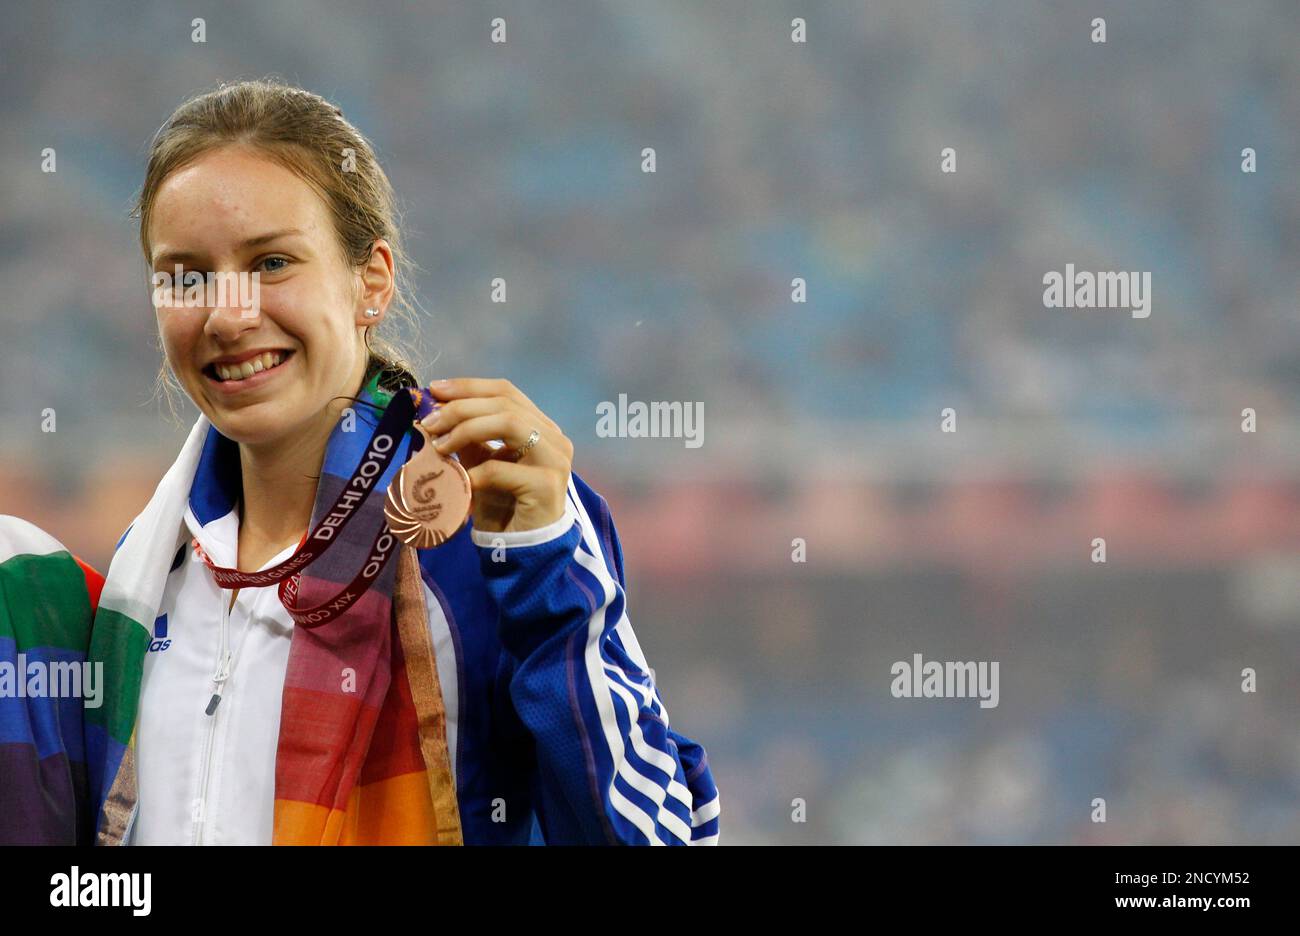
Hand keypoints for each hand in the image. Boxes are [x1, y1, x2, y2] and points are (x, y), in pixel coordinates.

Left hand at [421, 378, 573, 534]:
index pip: (506, 391)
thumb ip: (468, 438)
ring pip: (509, 424)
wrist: (524, 550)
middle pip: (505, 403)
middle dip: (461, 408)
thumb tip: (435, 412)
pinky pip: (501, 469)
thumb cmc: (504, 506)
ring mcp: (555, 460)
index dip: (469, 386)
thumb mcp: (481, 463)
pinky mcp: (547, 485)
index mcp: (541, 427)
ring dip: (466, 430)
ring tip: (439, 446)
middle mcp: (554, 438)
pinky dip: (473, 473)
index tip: (435, 389)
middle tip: (429, 422)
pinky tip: (458, 482)